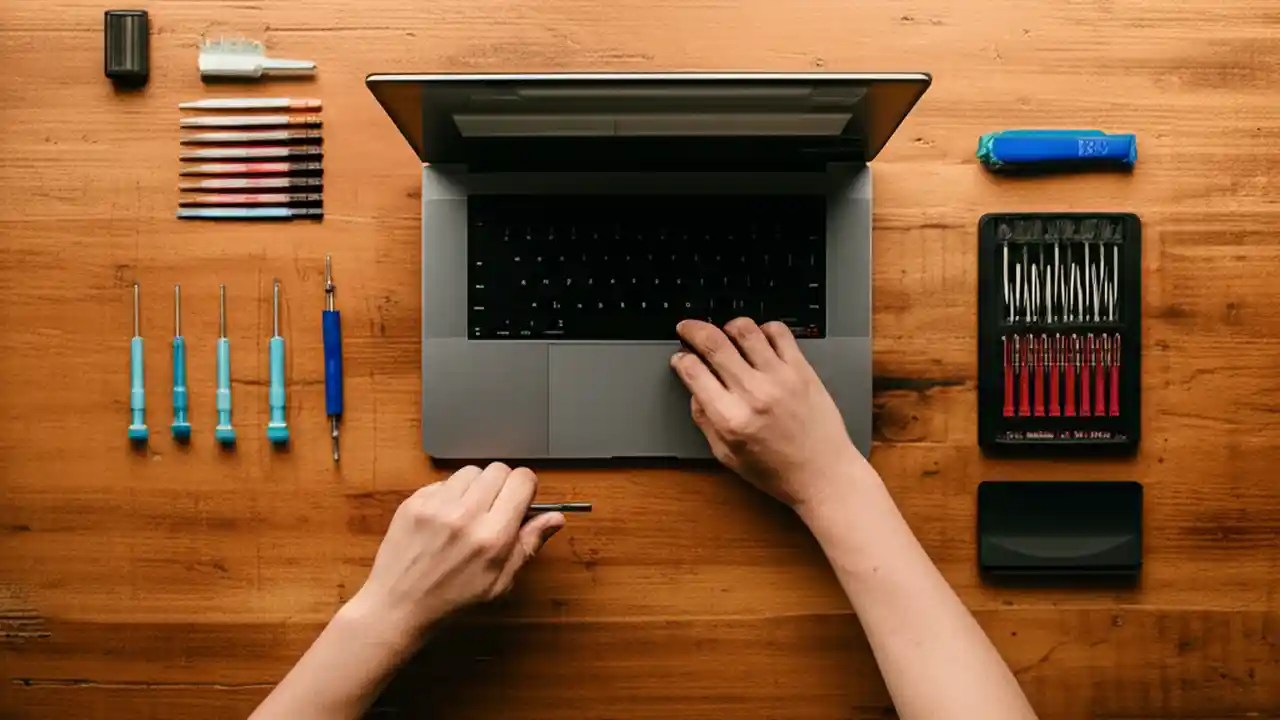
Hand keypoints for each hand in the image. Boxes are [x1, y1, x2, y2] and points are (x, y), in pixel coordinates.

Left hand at [347, 463, 564, 640]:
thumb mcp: (500, 583)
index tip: (521, 500)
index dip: (526, 488)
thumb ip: (528, 545)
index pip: (522, 481)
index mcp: (492, 537)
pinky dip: (450, 494)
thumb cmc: (451, 601)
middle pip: (498, 470)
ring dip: (476, 487)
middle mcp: (465, 515)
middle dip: (503, 485)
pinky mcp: (414, 502)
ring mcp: (436, 506)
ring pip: (471, 471)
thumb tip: (555, 518)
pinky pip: (443, 482)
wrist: (398, 606)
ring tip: (468, 513)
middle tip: (495, 508)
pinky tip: (445, 518)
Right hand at [670, 318, 865, 510]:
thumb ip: (706, 422)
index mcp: (731, 419)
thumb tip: (694, 392)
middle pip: (714, 343)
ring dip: (728, 326)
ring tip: (725, 333)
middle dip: (693, 330)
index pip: (694, 373)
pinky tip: (759, 340)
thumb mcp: (728, 456)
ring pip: (745, 330)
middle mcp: (753, 394)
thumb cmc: (778, 471)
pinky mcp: (802, 370)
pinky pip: (779, 333)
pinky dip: (763, 329)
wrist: (823, 474)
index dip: (680, 360)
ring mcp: (780, 378)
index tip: (680, 358)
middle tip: (688, 328)